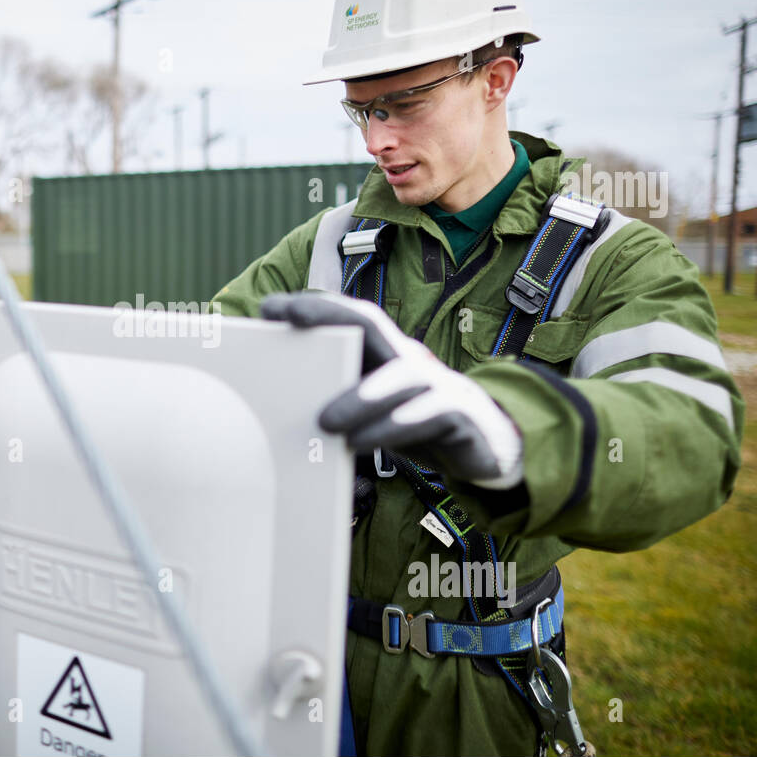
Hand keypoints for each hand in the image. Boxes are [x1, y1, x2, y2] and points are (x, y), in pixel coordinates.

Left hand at [261, 292, 523, 489]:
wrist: (485, 448)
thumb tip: (282, 403)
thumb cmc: (417, 423)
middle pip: (373, 326)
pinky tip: (362, 445)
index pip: (352, 319)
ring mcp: (439, 386)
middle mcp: (412, 361)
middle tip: (286, 327)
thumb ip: (343, 397)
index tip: (270, 308)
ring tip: (325, 421)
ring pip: (401, 376)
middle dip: (328, 319)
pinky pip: (430, 416)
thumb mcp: (377, 410)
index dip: (314, 308)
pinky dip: (395, 428)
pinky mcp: (460, 418)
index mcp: (389, 355)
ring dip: (361, 397)